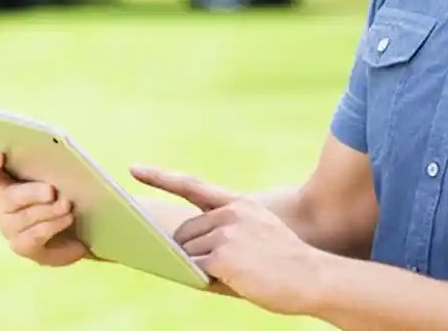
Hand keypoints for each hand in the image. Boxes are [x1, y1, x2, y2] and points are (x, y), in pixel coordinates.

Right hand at [0, 150, 88, 266]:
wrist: (80, 231)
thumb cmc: (67, 197)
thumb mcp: (62, 179)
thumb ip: (53, 170)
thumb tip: (58, 164)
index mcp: (8, 179)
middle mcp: (3, 204)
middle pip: (8, 197)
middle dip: (31, 193)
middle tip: (52, 191)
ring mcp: (9, 227)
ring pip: (22, 218)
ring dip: (47, 211)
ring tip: (67, 206)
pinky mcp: (21, 246)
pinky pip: (32, 236)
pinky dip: (51, 226)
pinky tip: (66, 219)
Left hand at [133, 166, 325, 314]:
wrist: (313, 278)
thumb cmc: (285, 266)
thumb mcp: (258, 236)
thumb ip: (224, 234)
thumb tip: (182, 251)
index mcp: (239, 204)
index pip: (192, 186)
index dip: (160, 177)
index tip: (133, 168)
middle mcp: (230, 212)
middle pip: (186, 232)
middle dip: (193, 252)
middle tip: (227, 267)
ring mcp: (226, 232)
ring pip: (189, 253)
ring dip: (203, 268)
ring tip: (240, 273)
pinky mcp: (223, 255)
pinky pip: (195, 269)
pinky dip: (206, 279)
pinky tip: (235, 280)